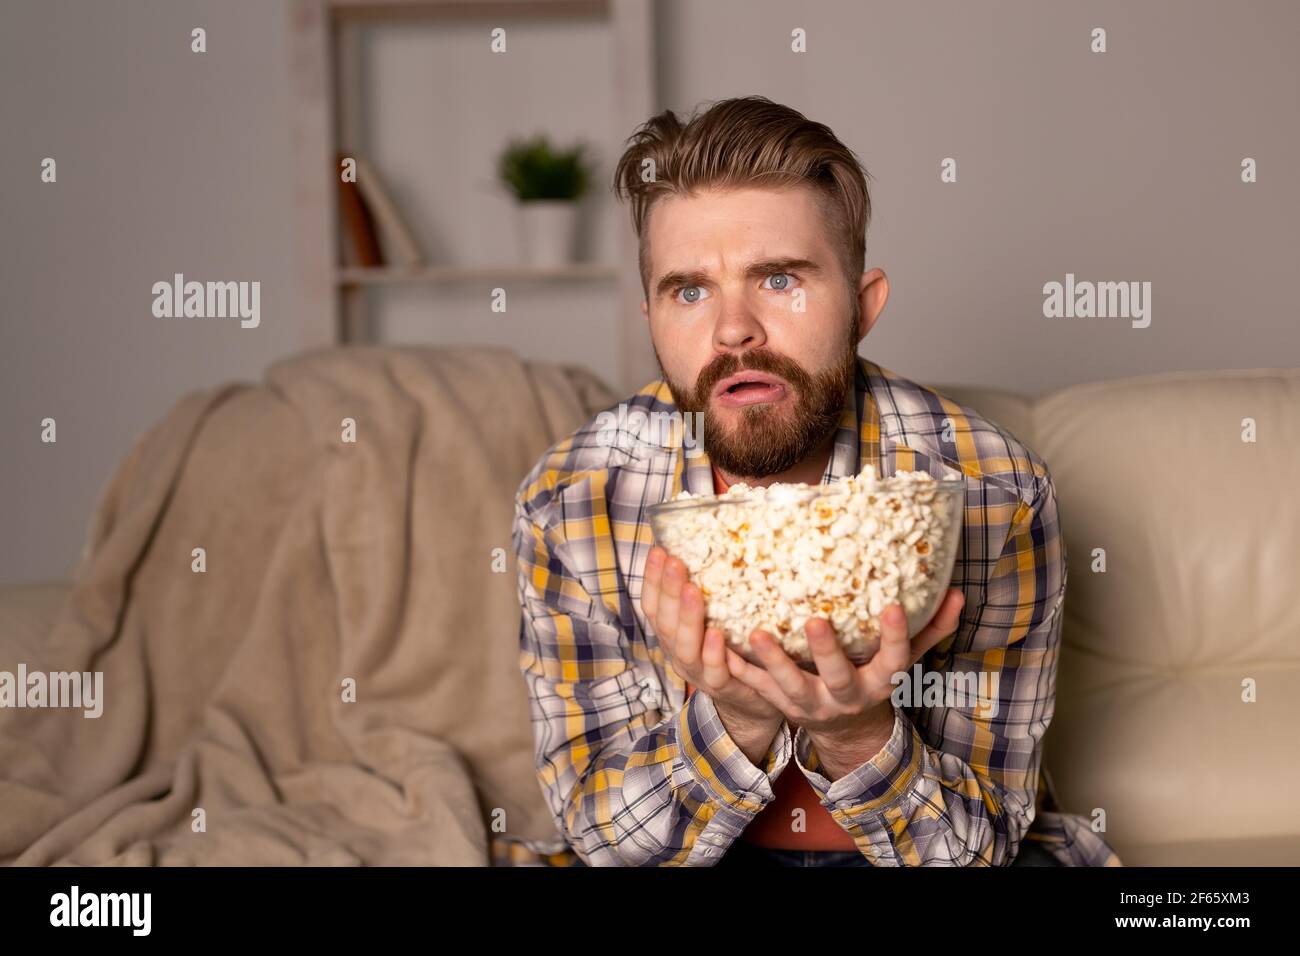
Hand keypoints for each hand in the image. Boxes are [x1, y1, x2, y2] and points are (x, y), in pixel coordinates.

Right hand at [640, 546, 782, 730]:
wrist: (752, 702)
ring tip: (692, 589)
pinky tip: (716, 633)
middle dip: (668, 590)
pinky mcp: (723, 688)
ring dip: (687, 617)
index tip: (658, 550)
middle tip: (675, 561)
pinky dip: (712, 653)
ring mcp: (698, 673)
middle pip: (665, 622)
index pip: (653, 605)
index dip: (652, 579)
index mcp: (672, 635)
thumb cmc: (731, 653)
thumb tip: (711, 543)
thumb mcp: (713, 621)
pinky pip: (714, 671)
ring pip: (684, 646)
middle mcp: (678, 654)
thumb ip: (707, 593)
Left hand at [726, 589, 966, 746]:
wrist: (846, 730)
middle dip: (826, 651)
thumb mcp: (905, 658)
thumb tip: (957, 591)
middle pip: (839, 677)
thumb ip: (930, 627)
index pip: (895, 660)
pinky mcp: (781, 704)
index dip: (897, 636)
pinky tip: (720, 644)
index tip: (894, 607)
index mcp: (880, 682)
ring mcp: (812, 704)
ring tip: (755, 633)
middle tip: (814, 620)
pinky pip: (757, 689)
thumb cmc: (875, 678)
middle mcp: (847, 696)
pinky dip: (739, 670)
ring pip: (791, 688)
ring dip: (773, 662)